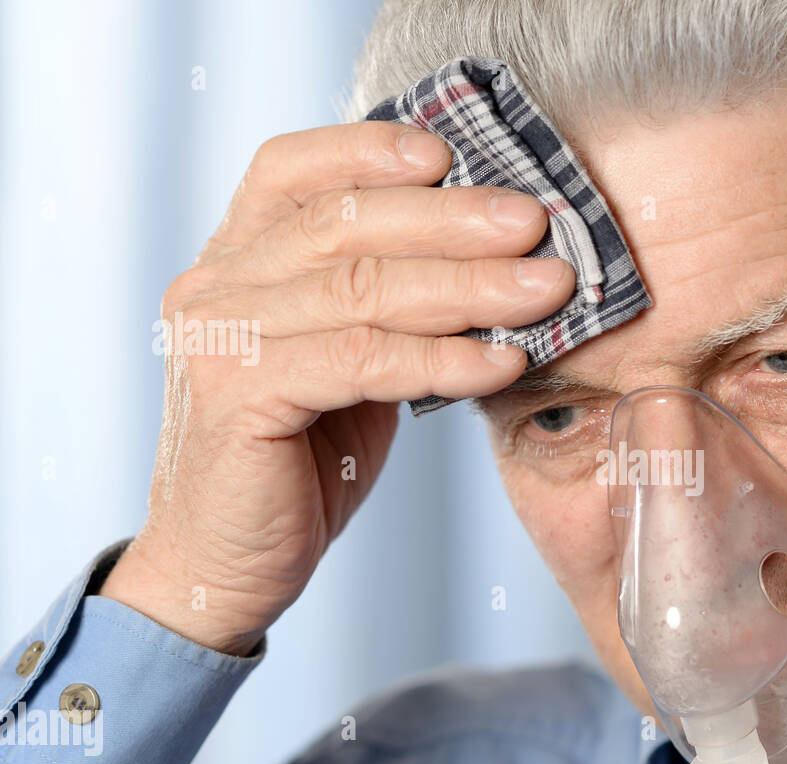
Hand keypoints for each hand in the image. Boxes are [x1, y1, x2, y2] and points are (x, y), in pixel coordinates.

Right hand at [100, 122, 574, 654]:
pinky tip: (504, 363)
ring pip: (362, 289)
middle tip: (536, 223)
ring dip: (469, 288)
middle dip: (453, 221)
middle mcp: (216, 286)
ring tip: (546, 289)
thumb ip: (382, 310)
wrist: (224, 566)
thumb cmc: (295, 465)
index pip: (291, 171)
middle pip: (344, 224)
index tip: (453, 151)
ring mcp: (221, 336)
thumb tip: (490, 264)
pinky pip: (363, 361)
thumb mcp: (342, 367)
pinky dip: (444, 361)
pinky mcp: (240, 394)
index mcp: (234, 263)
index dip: (371, 150)